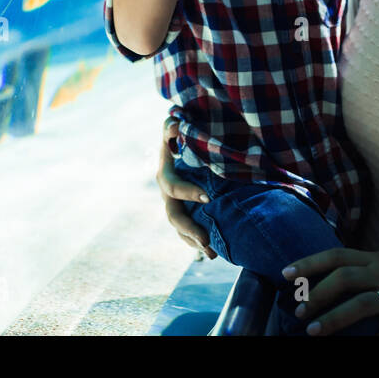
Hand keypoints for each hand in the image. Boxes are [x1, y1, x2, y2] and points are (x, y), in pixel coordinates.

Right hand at [155, 118, 214, 258]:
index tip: (208, 198)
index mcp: (166, 171)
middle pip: (174, 214)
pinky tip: (212, 254)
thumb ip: (172, 127)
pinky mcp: (183, 211)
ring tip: (210, 252)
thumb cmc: (186, 133)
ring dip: (193, 240)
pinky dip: (196, 242)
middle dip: (189, 227)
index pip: (172, 185)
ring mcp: (174, 203)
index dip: (187, 192)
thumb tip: (175, 123)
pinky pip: (185, 232)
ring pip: (180, 227)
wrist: (191, 144)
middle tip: (207, 239)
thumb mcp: (177, 129)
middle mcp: (168, 190)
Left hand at [281, 248, 378, 334]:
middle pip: (343, 278)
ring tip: (313, 332)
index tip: (285, 274)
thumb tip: (324, 281)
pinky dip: (363, 342)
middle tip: (298, 310)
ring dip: (331, 319)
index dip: (308, 263)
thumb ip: (364, 270)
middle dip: (315, 294)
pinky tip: (348, 348)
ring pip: (359, 304)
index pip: (336, 255)